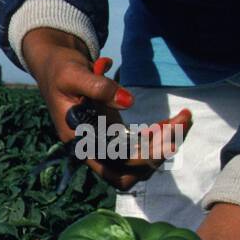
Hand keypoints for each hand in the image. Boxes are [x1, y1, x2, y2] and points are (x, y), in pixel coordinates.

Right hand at [21, 28, 191, 190]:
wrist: (55, 67)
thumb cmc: (60, 71)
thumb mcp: (74, 74)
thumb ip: (97, 87)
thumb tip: (127, 101)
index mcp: (79, 141)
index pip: (115, 162)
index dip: (144, 154)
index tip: (167, 130)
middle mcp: (92, 150)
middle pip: (130, 172)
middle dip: (159, 153)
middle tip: (179, 123)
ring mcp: (105, 145)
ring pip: (139, 164)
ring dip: (165, 145)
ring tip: (183, 117)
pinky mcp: (115, 136)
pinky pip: (142, 147)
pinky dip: (162, 136)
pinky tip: (174, 118)